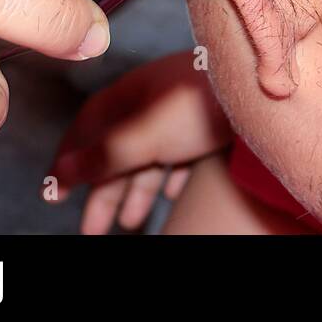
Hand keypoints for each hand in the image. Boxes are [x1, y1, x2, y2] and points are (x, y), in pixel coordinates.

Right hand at [50, 51, 232, 233]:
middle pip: (120, 150)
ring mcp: (185, 112)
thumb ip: (106, 155)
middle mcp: (156, 100)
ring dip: (138, 191)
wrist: (266, 93)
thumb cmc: (203, 102)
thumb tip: (63, 171)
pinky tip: (174, 197)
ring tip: (131, 223)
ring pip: (152, 157)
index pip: (89, 125)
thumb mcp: (146, 135)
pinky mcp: (213, 124)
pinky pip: (185, 156)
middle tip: (92, 229)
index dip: (71, 159)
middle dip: (104, 191)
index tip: (54, 191)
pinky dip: (175, 178)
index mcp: (132, 92)